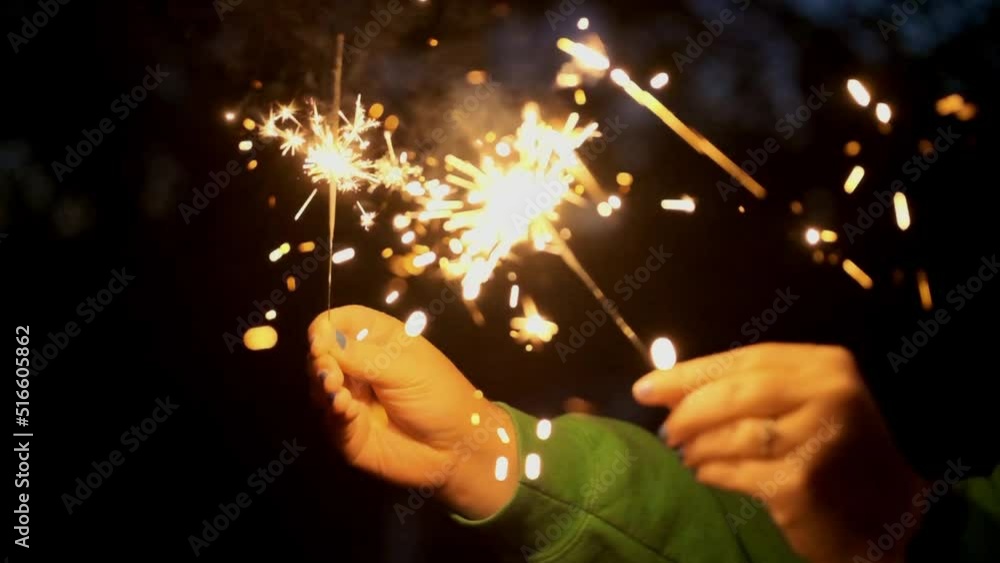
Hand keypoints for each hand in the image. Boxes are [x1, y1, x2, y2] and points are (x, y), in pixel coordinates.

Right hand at [308, 306, 517, 518]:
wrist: (457, 447)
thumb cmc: (440, 395)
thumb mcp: (404, 367)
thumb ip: (360, 354)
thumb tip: (319, 337)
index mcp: (376, 339)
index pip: (337, 322)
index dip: (324, 328)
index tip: (318, 338)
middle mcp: (358, 367)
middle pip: (321, 355)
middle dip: (320, 360)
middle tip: (329, 370)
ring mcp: (351, 399)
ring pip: (319, 387)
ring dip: (323, 386)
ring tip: (335, 388)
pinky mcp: (348, 432)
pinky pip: (330, 419)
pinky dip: (333, 412)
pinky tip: (343, 408)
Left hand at [632, 343, 927, 562]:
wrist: (889, 515)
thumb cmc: (835, 450)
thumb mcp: (807, 402)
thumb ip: (752, 388)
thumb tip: (669, 388)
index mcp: (828, 365)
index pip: (745, 360)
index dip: (690, 374)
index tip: (647, 388)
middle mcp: (829, 394)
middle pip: (734, 394)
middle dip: (687, 411)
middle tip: (665, 429)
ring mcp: (818, 439)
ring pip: (731, 435)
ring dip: (697, 447)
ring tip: (687, 453)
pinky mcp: (802, 482)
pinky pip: (736, 472)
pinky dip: (712, 472)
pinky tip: (706, 473)